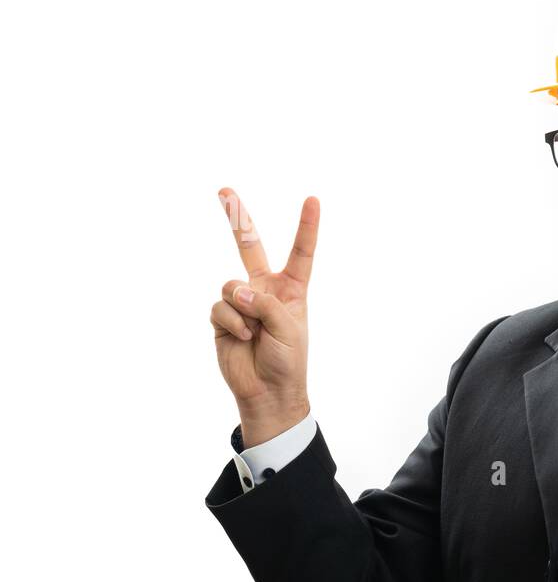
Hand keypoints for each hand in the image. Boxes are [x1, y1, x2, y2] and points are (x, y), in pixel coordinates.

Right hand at [209, 188, 317, 437]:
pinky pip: (221, 307)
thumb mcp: (289, 327)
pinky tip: (243, 338)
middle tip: (224, 190)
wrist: (268, 391)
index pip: (300, 252)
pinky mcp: (222, 317)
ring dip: (243, 308)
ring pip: (231, 285)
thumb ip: (266, 303)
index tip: (313, 199)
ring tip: (254, 330)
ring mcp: (241, 302)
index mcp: (291, 289)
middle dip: (236, 218)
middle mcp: (265, 289)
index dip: (307, 227)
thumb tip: (238, 293)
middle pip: (249, 246)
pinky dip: (232, 323)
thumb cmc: (287, 360)